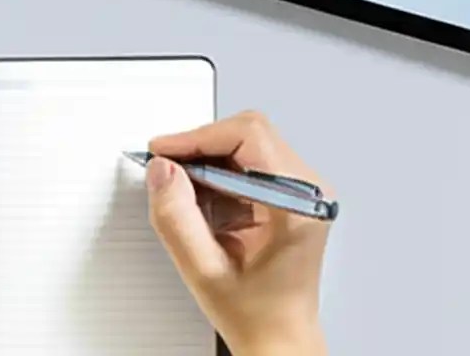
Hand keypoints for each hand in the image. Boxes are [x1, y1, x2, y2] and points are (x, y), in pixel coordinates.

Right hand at [145, 112, 331, 355]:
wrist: (279, 339)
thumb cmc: (258, 315)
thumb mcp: (205, 270)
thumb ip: (177, 218)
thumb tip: (162, 171)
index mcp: (298, 205)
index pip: (248, 137)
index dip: (198, 138)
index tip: (163, 152)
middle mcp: (307, 191)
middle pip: (247, 133)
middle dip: (199, 148)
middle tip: (167, 170)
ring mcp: (300, 191)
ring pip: (244, 144)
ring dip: (206, 164)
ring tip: (187, 200)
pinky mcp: (287, 194)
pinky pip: (245, 164)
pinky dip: (215, 177)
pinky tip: (204, 207)